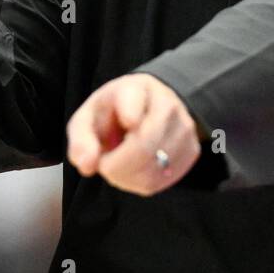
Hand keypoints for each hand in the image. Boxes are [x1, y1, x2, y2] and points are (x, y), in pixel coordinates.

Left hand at [66, 74, 201, 195]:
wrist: (149, 107)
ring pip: (153, 169)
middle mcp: (166, 104)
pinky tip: (136, 171)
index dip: (131, 112)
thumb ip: (81, 139)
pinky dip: (142, 183)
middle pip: (143, 147)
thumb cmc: (114, 114)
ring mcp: (184, 127)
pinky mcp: (192, 150)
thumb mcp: (89, 118)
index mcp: (135, 89)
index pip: (134, 99)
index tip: (129, 122)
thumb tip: (87, 166)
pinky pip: (162, 180)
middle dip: (116, 166)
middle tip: (105, 164)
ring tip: (121, 165)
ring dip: (127, 177)